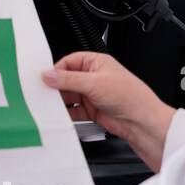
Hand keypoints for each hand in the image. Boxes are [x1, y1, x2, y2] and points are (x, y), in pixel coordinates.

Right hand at [42, 52, 175, 171]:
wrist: (141, 122)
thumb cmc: (130, 96)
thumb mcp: (94, 83)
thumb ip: (68, 79)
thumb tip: (48, 75)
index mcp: (97, 63)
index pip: (69, 62)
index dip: (56, 70)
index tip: (45, 78)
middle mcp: (94, 77)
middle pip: (66, 79)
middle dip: (56, 87)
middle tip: (43, 92)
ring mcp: (92, 94)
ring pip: (68, 96)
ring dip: (60, 101)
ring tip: (50, 105)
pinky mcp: (91, 110)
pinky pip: (73, 110)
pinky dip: (66, 113)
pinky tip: (60, 115)